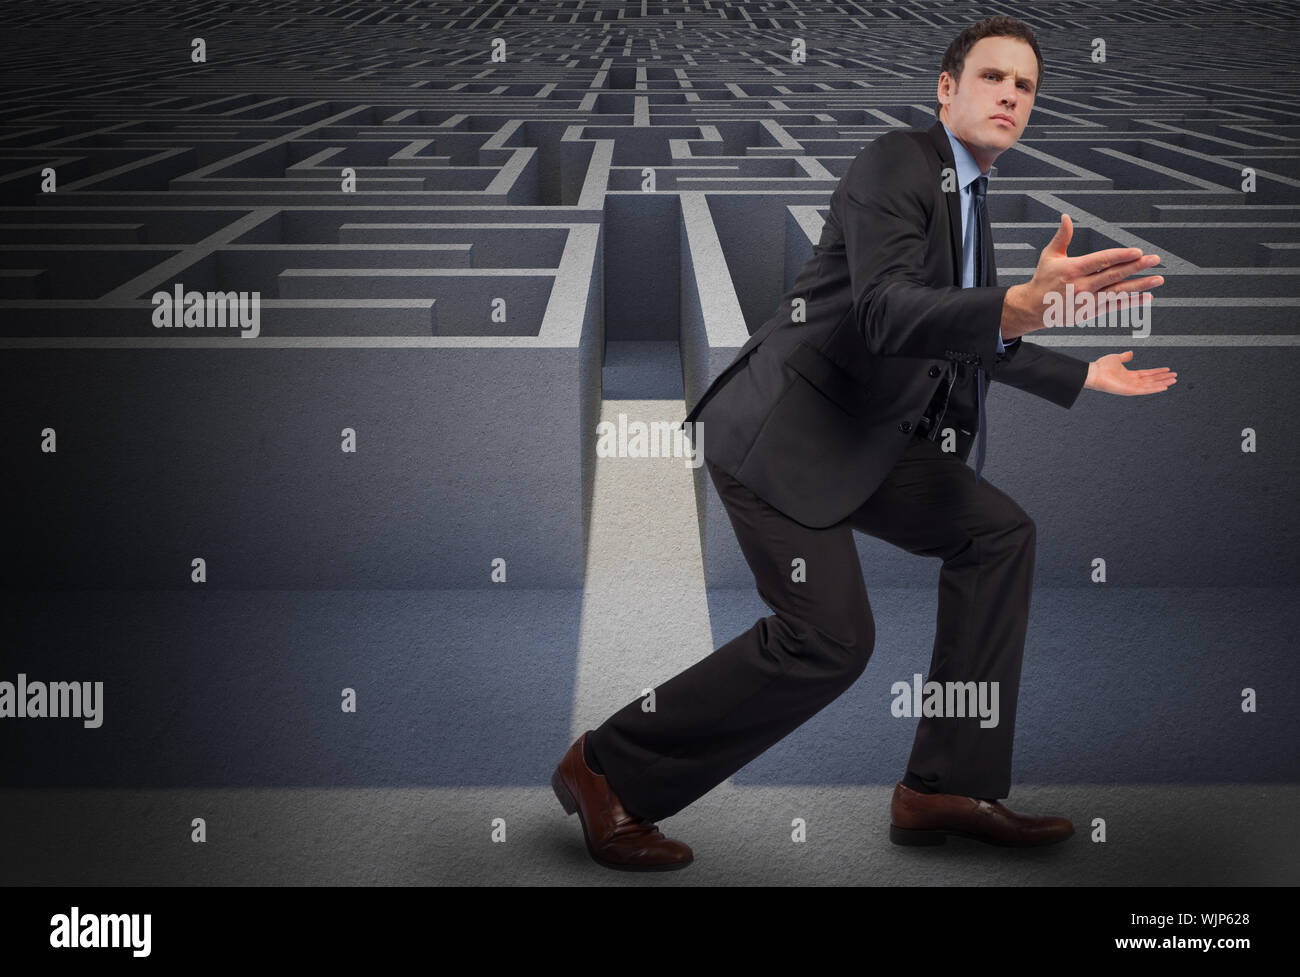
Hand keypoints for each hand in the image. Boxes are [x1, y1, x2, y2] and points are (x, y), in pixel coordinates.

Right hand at [1002, 214, 1164, 338]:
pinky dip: (1132, 302)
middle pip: (1113, 275)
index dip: (1121, 256)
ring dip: (1140, 286)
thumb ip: (1062, 237)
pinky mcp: (1089, 312)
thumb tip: (1066, 217)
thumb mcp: (1050, 256)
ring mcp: (1086, 301)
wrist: (1032, 308)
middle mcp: (1081, 286)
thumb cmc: (1042, 279)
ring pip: (1118, 292)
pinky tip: (1147, 297)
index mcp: (1073, 269)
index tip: (1137, 252)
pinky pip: (1114, 306)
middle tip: (1155, 260)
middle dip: (1136, 267)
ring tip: (1158, 279)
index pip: (1101, 261)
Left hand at [1085, 351, 1176, 395]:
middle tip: (1175, 376)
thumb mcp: (1116, 358)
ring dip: (1162, 382)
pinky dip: (1155, 388)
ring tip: (1173, 380)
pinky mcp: (1129, 390)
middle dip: (1163, 378)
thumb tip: (1130, 353)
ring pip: (1151, 385)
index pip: (1147, 374)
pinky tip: (1164, 387)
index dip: (1158, 372)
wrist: (1094, 372)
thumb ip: (1125, 357)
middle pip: (1152, 380)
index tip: (1167, 370)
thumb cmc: (1101, 366)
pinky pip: (1145, 390)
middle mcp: (1131, 381)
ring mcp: (1131, 387)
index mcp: (1129, 375)